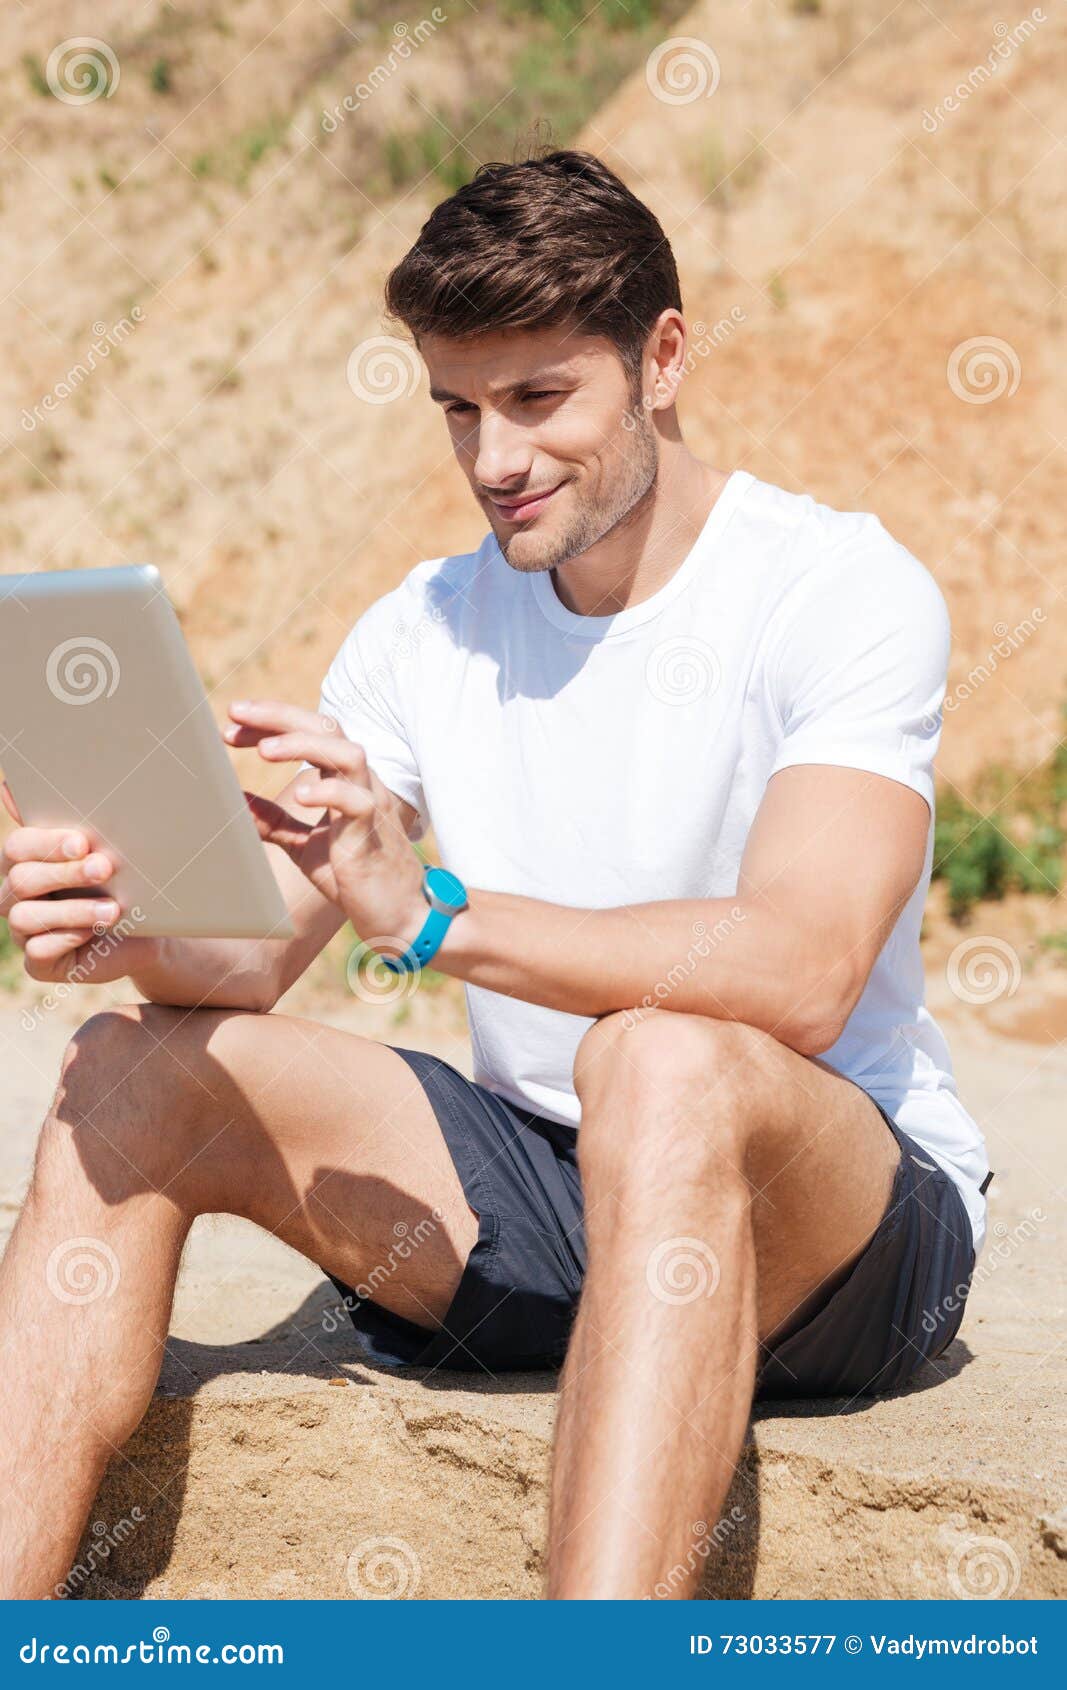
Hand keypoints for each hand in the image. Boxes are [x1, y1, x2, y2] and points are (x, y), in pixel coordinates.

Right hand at [0, 787, 125, 983]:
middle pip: (20, 880)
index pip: (17, 847)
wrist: (150, 930)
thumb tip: (16, 786)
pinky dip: (67, 939)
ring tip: (112, 909)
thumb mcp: (107, 852)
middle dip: (65, 873)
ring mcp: (24, 931)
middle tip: (105, 868)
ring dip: (72, 910)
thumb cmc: (124, 883)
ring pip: (24, 917)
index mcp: (26, 862)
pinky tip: (94, 933)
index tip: (83, 842)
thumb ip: (76, 823)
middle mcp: (16, 896)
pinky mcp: (38, 963)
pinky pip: (36, 951)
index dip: (45, 844)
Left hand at [225, 700, 425, 951]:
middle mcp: (361, 782)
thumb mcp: (302, 844)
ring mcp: (372, 804)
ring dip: (304, 745)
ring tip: (264, 750)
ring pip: (348, 753)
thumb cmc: (354, 877)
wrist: (395, 916)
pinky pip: (358, 801)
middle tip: (236, 713)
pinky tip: (300, 795)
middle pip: (327, 728)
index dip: (272, 723)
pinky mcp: (374, 834)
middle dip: (279, 716)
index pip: (310, 733)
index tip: (232, 726)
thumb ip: (272, 821)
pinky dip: (328, 792)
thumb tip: (233, 802)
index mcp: (344, 779)